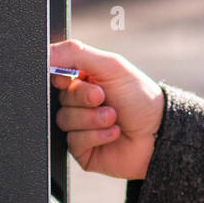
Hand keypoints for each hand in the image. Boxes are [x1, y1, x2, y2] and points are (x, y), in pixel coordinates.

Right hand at [48, 38, 164, 179]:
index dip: (63, 77)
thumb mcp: (110, 65)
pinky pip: (73, 142)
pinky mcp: (81, 151)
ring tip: (114, 117)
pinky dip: (96, 135)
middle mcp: (78, 103)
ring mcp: (78, 127)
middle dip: (84, 97)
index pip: (55, 75)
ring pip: (64, 120)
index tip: (78, 77)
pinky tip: (113, 132)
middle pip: (59, 98)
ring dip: (93, 118)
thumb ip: (75, 53)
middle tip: (103, 97)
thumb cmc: (139, 96)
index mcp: (82, 80)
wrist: (159, 132)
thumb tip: (45, 51)